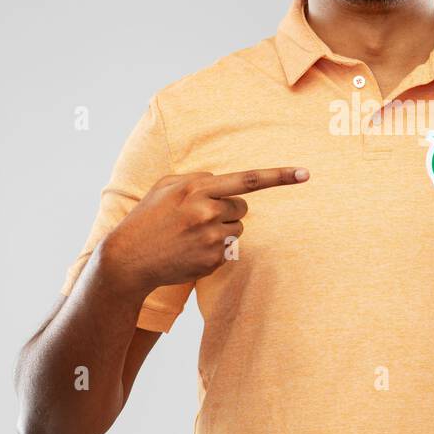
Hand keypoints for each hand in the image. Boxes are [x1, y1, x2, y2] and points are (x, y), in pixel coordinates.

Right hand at [103, 167, 308, 295]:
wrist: (129, 260)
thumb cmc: (147, 218)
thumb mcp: (165, 187)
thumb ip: (197, 178)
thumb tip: (222, 181)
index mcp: (197, 189)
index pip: (248, 180)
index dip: (279, 176)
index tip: (305, 173)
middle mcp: (208, 212)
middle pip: (242, 207)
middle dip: (227, 209)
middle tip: (198, 218)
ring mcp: (212, 238)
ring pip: (237, 228)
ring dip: (221, 229)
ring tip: (190, 235)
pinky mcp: (213, 260)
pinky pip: (228, 249)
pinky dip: (214, 249)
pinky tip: (190, 251)